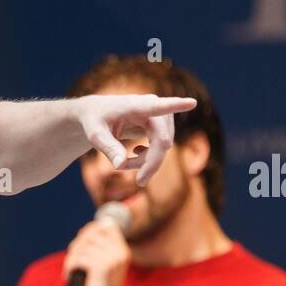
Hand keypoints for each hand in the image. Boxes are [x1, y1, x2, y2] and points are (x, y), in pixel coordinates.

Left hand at [62, 218, 130, 285]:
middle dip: (77, 245)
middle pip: (92, 233)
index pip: (106, 226)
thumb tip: (90, 229)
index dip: (89, 231)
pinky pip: (78, 258)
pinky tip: (69, 277)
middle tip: (72, 262)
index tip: (79, 244)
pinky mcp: (102, 267)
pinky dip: (69, 267)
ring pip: (83, 246)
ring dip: (71, 259)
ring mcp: (113, 259)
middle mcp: (121, 252)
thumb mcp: (102, 266)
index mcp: (123, 251)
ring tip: (71, 272)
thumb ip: (98, 248)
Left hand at [71, 94, 195, 184]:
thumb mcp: (95, 135)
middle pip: (163, 140)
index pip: (157, 106)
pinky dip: (149, 158)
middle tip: (140, 182)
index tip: (191, 103)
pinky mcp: (160, 125)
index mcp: (136, 105)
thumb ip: (108, 148)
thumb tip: (120, 166)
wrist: (96, 113)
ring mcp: (159, 116)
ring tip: (123, 163)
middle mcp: (153, 107)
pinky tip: (134, 155)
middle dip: (152, 162)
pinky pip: (161, 147)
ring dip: (146, 161)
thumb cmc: (94, 120)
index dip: (176, 105)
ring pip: (163, 146)